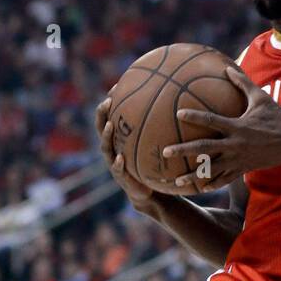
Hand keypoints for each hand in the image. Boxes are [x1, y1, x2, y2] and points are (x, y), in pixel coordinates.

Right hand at [95, 93, 160, 216]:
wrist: (151, 193)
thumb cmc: (155, 167)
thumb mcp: (158, 148)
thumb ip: (162, 132)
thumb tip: (178, 108)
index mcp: (120, 141)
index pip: (111, 117)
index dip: (111, 103)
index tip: (114, 87)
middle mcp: (113, 150)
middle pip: (102, 129)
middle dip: (102, 115)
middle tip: (106, 102)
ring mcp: (115, 164)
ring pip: (106, 148)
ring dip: (107, 136)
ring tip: (110, 126)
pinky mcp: (122, 179)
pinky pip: (118, 170)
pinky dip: (118, 164)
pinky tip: (120, 158)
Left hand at [163, 64, 280, 191]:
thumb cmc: (277, 116)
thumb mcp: (261, 97)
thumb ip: (242, 83)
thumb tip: (227, 67)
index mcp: (237, 126)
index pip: (211, 120)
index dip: (194, 117)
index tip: (178, 113)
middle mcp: (235, 145)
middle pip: (204, 149)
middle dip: (183, 151)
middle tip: (165, 153)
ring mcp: (238, 159)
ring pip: (211, 169)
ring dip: (193, 175)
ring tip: (176, 181)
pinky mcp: (244, 169)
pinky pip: (225, 179)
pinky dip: (212, 184)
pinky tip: (200, 188)